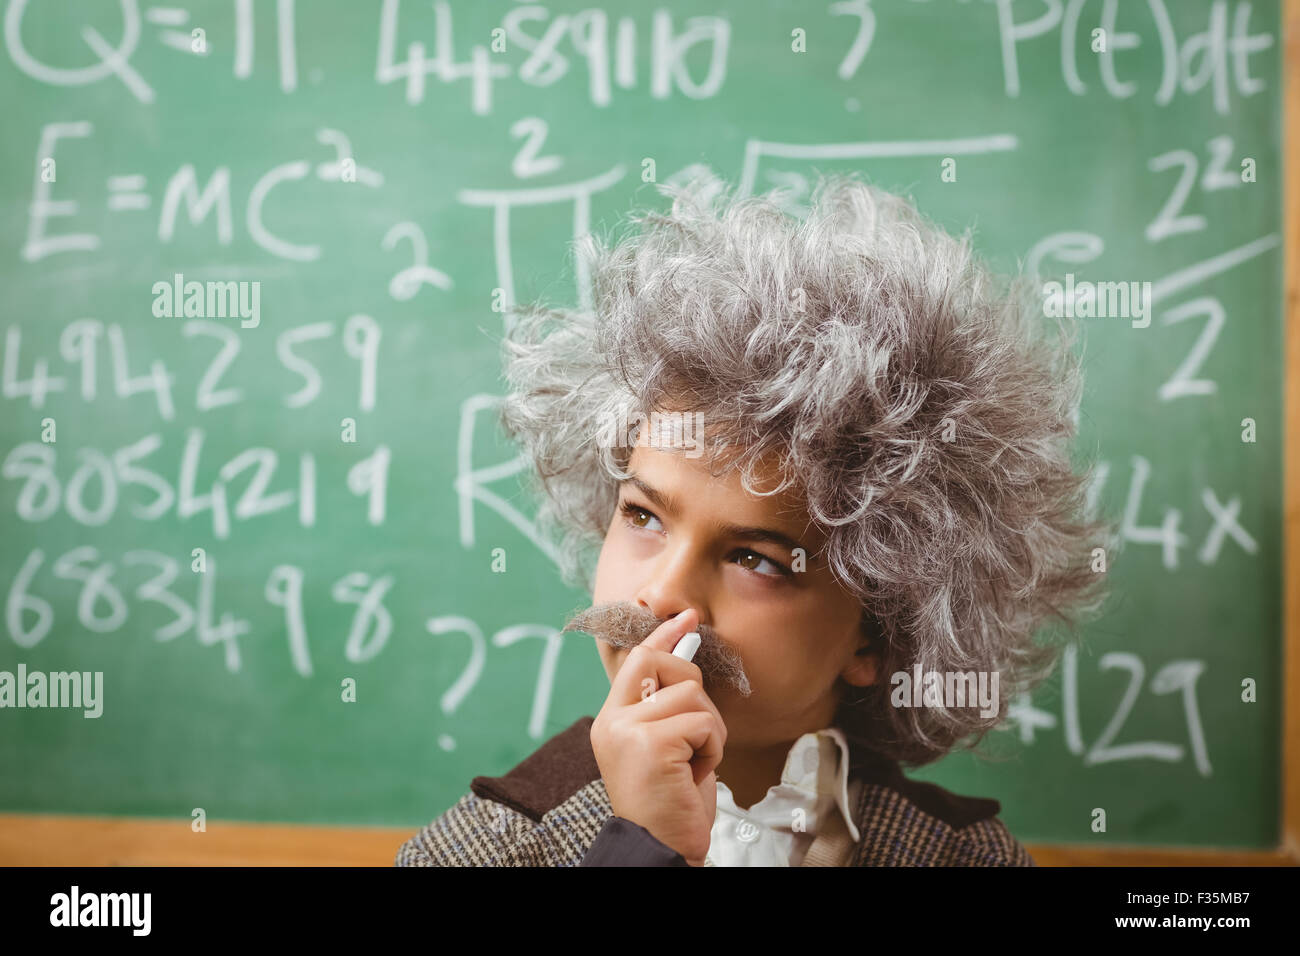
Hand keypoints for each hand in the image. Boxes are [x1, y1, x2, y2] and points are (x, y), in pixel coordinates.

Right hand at [589, 608, 726, 866]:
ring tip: (694, 761)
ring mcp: (628, 730)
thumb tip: (687, 651)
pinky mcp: (650, 744)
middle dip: (692, 683)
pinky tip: (696, 773)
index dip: (662, 634)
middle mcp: (612, 720)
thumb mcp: (664, 746)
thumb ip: (667, 706)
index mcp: (612, 720)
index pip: (635, 660)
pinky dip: (712, 748)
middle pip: (660, 661)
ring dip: (709, 729)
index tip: (685, 616)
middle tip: (698, 727)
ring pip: (691, 693)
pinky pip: (702, 722)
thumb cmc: (670, 803)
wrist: (660, 848)